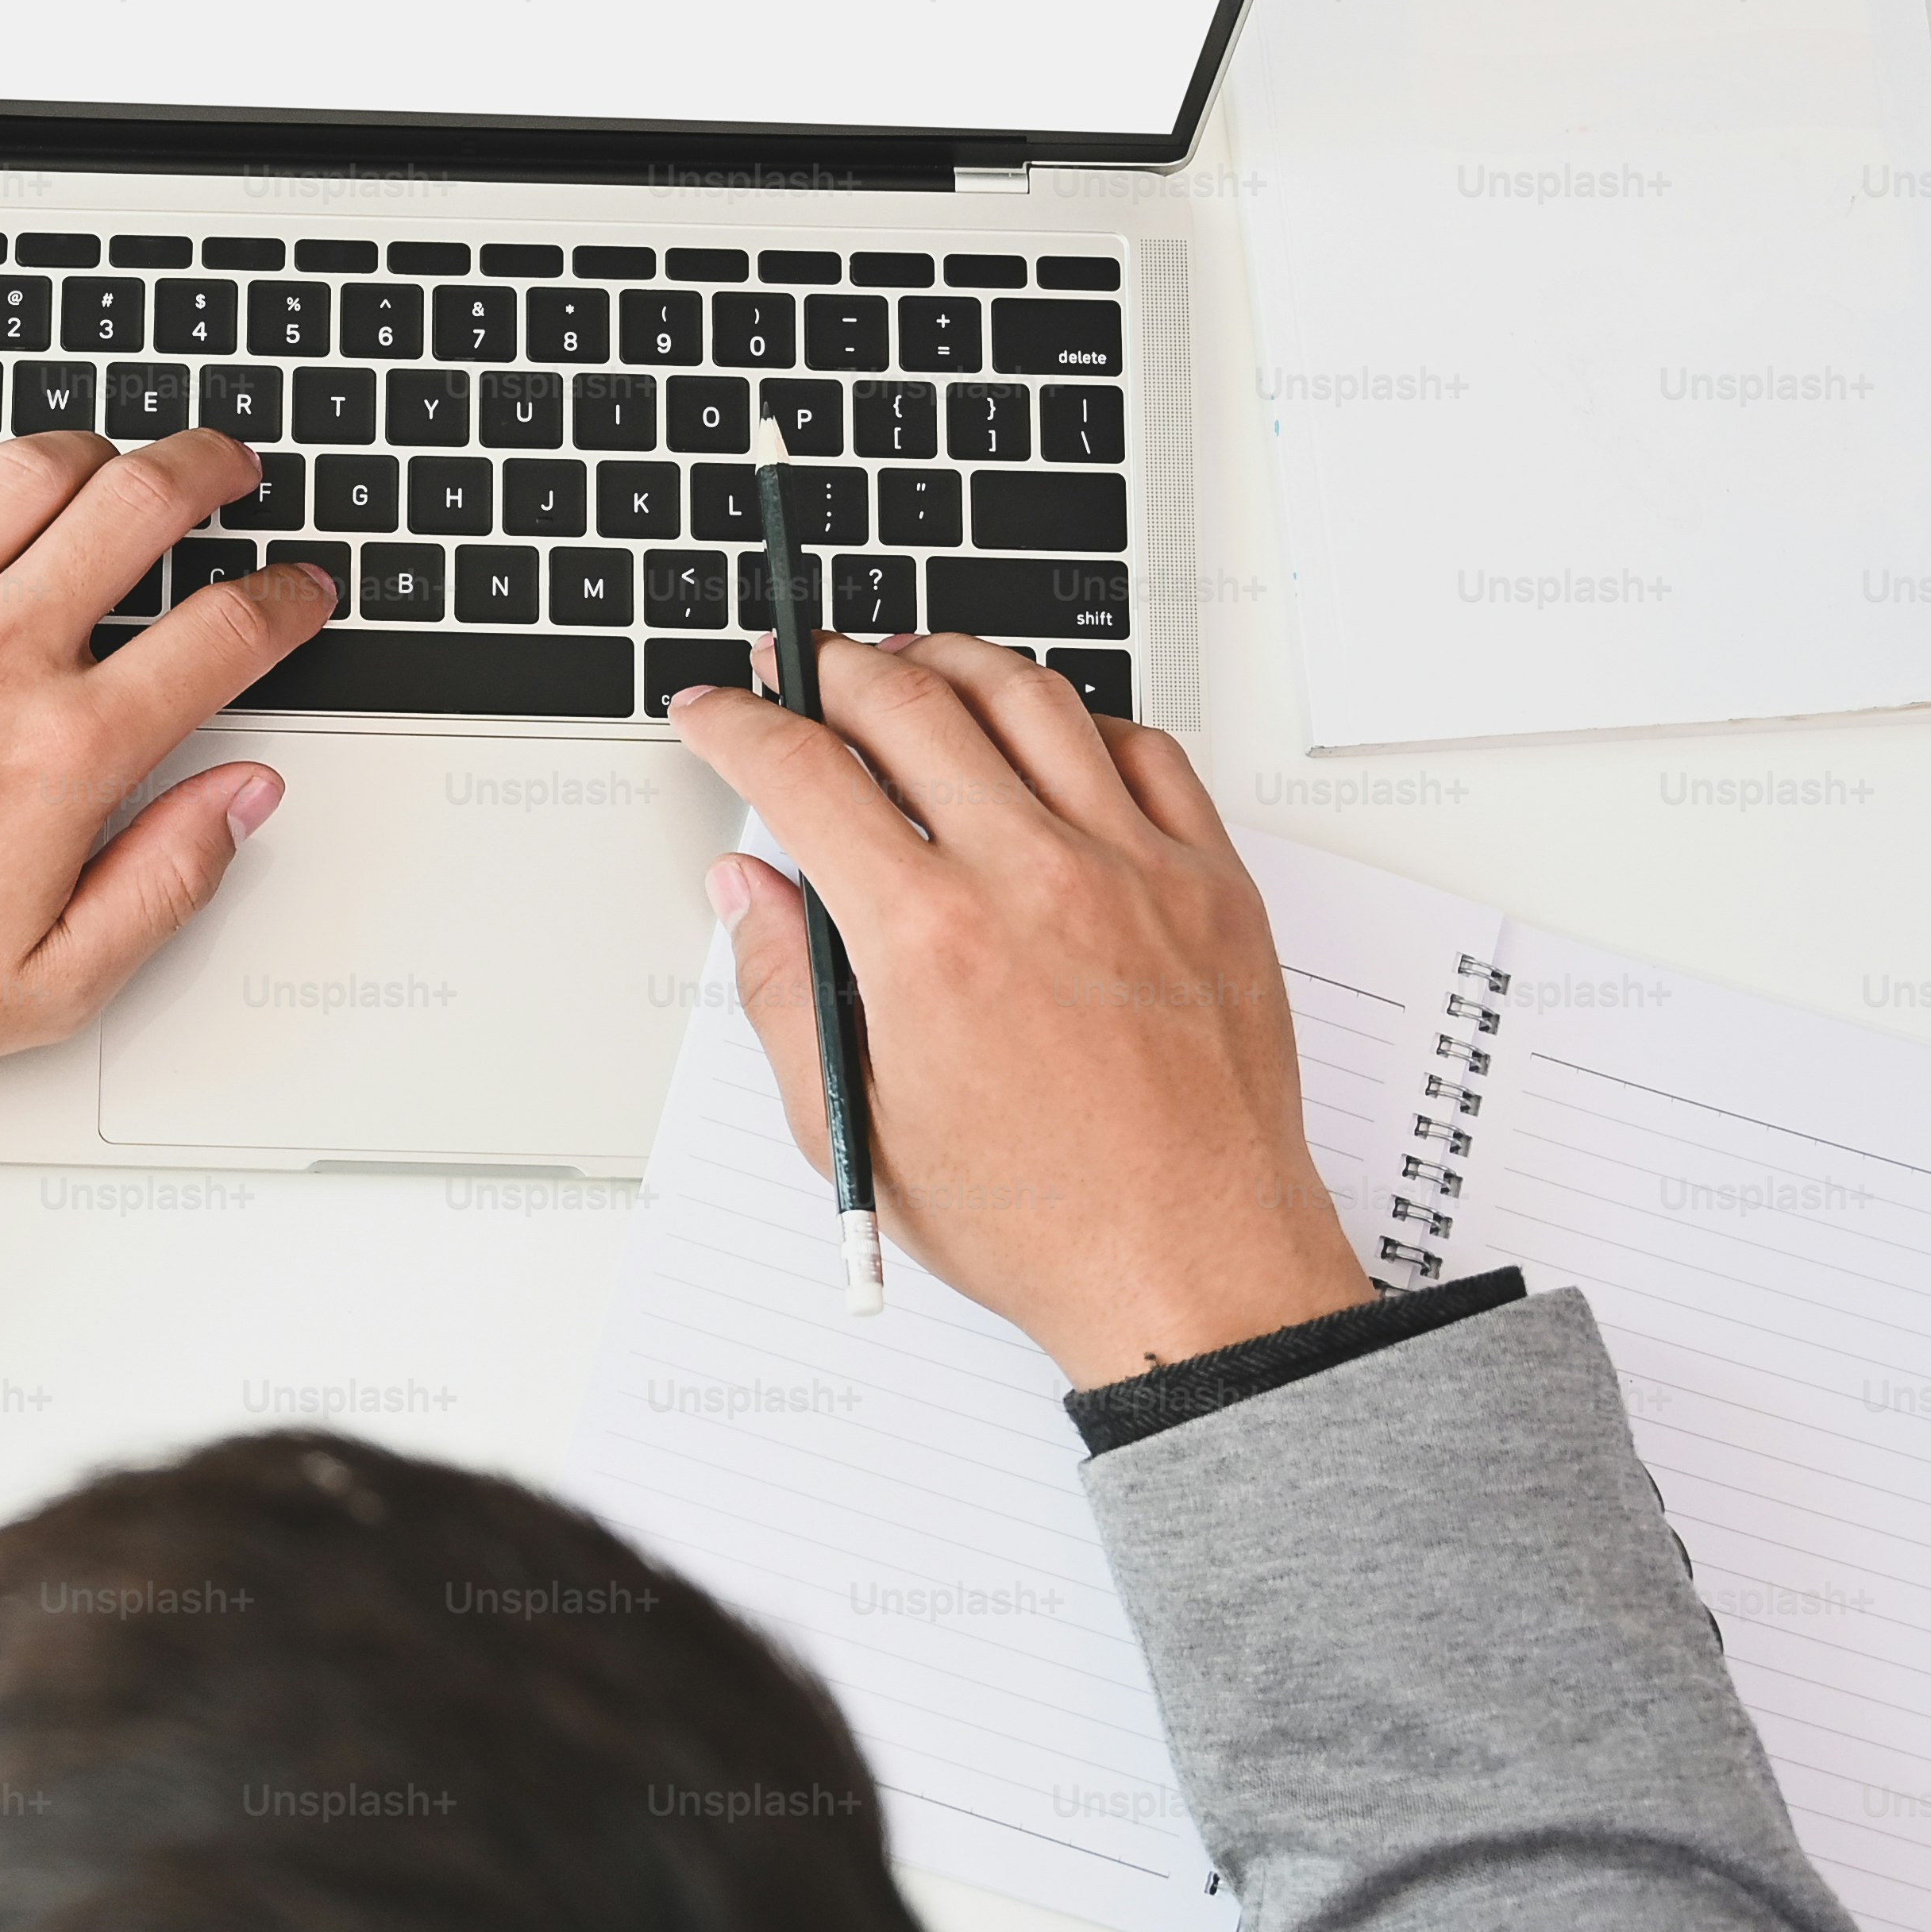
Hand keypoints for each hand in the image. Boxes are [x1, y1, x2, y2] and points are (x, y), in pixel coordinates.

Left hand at [0, 431, 334, 1086]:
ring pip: (24, 473)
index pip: (224, 633)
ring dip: (88, 460)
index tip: (296, 591)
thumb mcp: (55, 982)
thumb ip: (171, 879)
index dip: (285, 598)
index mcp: (64, 753)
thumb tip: (245, 796)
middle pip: (138, 503)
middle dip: (207, 469)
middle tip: (225, 472)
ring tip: (105, 475)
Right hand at [665, 634, 1367, 1388]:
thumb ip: (784, 992)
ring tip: (912, 669)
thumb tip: (750, 890)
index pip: (804, 772)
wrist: (1192, 1269)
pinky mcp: (1213, 884)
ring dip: (951, 662)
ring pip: (1030, 697)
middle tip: (801, 670)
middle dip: (831, 666)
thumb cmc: (1038, 1221)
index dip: (739, 725)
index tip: (717, 713)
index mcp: (929, 940)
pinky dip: (1080, 721)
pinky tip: (1045, 739)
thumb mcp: (856, 1129)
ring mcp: (1135, 871)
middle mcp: (1035, 879)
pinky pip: (1145, 750)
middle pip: (909, 700)